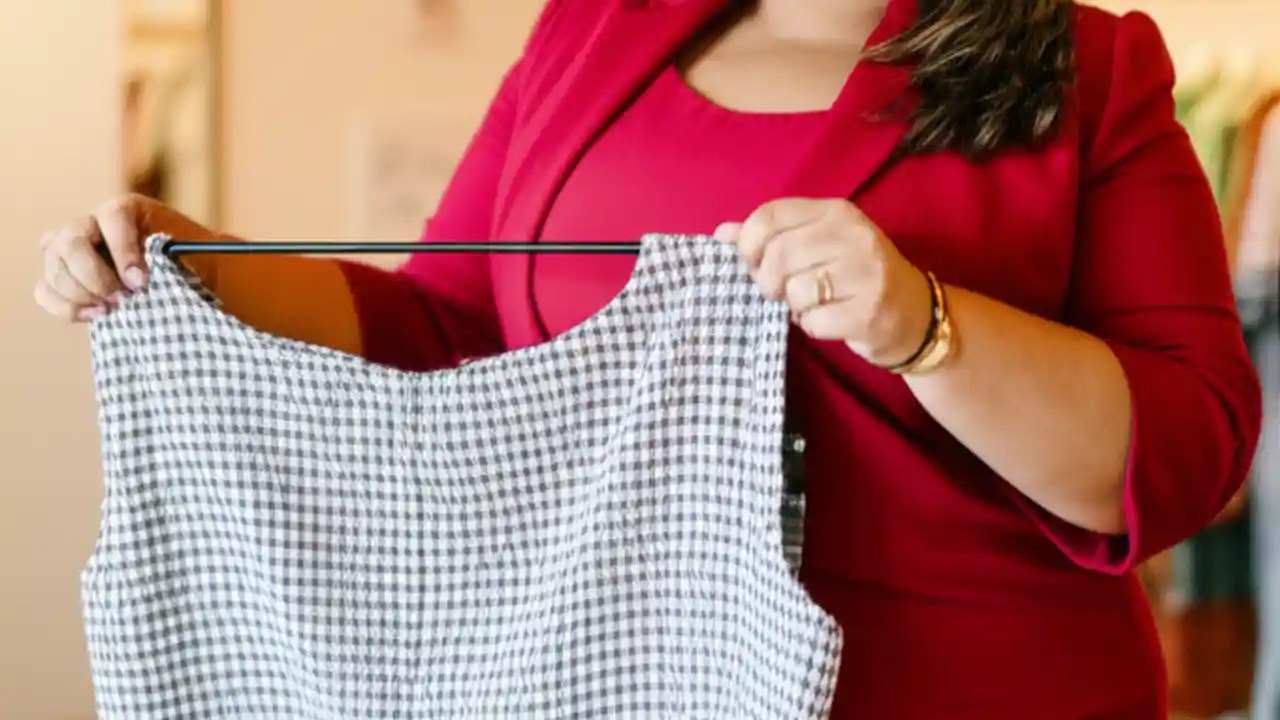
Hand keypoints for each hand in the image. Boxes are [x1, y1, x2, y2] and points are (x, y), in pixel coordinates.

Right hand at [33, 194, 217, 322]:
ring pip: (55, 266)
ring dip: (80, 294)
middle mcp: (91, 223)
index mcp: (126, 209)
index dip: (123, 250)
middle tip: (123, 299)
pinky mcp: (61, 276)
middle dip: (95, 276)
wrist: (184, 278)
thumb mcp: (195, 254)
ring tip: (113, 309)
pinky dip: (66, 307)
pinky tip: (97, 315)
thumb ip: (178, 257)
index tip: (140, 282)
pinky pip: (45, 290)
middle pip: (72, 242)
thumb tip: (150, 275)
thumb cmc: (191, 263)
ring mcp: (70, 249)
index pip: (112, 217)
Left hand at [715, 198, 932, 367]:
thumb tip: (721, 233)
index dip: (748, 244)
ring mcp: (865, 273)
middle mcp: (853, 235)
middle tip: (780, 291)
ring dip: (794, 306)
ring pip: (794, 291)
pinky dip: (813, 326)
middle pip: (777, 255)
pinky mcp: (869, 311)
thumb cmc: (856, 275)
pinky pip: (813, 321)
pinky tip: (831, 319)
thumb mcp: (817, 244)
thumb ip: (770, 236)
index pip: (770, 216)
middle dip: (769, 281)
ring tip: (814, 303)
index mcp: (836, 212)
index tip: (753, 262)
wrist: (915, 313)